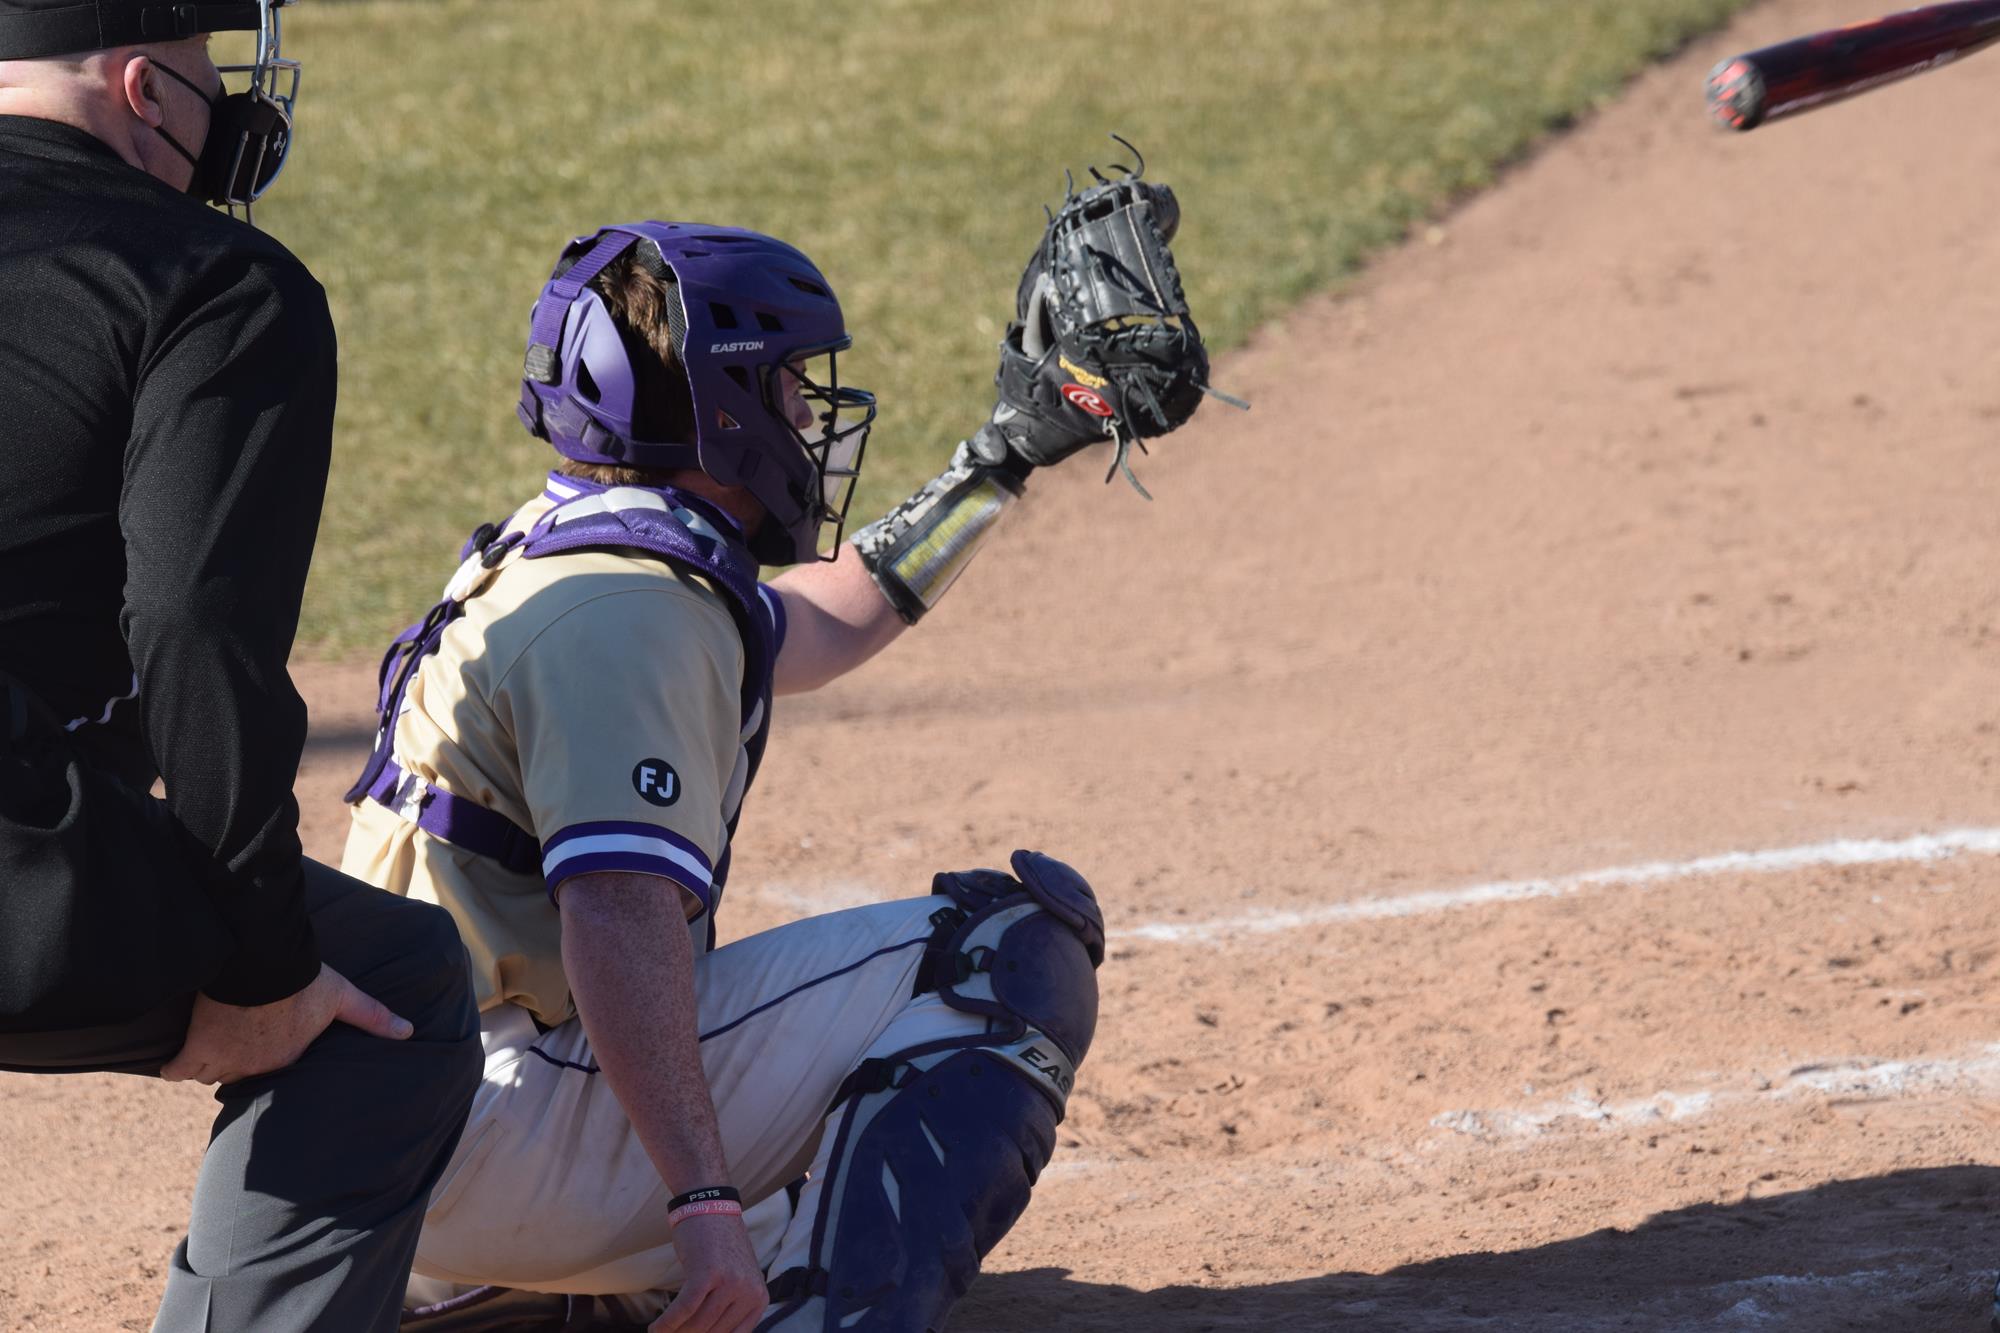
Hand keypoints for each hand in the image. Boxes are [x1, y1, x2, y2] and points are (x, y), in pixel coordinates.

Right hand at [160, 963, 413, 1084]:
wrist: (262, 961)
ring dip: (209, 1062)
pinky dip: (174, 1066)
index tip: (263, 1048)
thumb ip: (374, 1016)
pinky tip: (174, 1060)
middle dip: (238, 1063)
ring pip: (210, 1073)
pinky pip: (178, 1070)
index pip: (273, 1070)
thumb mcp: (345, 997)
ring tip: (210, 1046)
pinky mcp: (197, 1047)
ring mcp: (225, 1059)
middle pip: (240, 1074)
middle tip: (236, 1044)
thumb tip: (409, 1032)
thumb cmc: (304, 978)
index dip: (267, 1058)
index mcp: (287, 1058)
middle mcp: (256, 1066)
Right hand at [651, 1211, 767, 1332]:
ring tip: (661, 1332)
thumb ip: (731, 1307)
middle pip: (713, 1332)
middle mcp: (749, 1292)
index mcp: (759, 1298)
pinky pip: (684, 1310)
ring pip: (697, 1325)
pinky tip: (655, 1329)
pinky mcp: (708, 1274)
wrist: (709, 1206)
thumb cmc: (717, 1246)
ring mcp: (731, 1283)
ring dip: (674, 1332)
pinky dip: (667, 1323)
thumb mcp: (736, 1279)